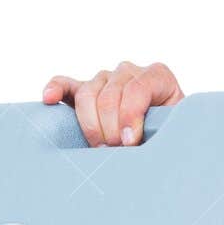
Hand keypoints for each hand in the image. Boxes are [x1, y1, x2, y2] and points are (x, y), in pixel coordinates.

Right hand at [42, 60, 183, 145]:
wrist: (165, 138)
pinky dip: (55, 89)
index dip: (130, 116)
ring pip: (88, 94)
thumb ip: (164, 130)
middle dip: (110, 128)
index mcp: (157, 76)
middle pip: (109, 95)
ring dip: (91, 124)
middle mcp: (130, 72)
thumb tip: (140, 144)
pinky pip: (66, 85)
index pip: (136, 89)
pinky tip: (48, 99)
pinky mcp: (84, 90)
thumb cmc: (171, 137)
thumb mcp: (175, 131)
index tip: (129, 143)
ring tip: (100, 148)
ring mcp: (105, 79)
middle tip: (115, 151)